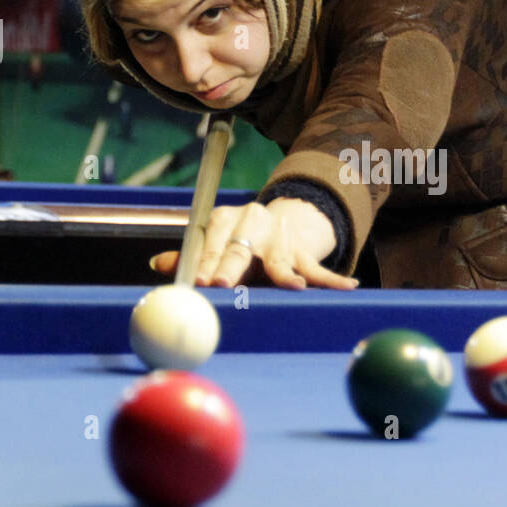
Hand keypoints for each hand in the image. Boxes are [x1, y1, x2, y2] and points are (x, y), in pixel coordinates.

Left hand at [148, 199, 358, 289]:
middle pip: (240, 250)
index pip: (211, 244)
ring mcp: (281, 238)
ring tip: (292, 286)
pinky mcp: (303, 253)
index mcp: (225, 220)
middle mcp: (253, 223)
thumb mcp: (214, 244)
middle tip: (225, 284)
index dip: (205, 264)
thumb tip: (158, 264)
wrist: (278, 224)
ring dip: (286, 275)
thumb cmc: (236, 243)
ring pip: (280, 261)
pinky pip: (318, 269)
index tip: (199, 282)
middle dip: (232, 267)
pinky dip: (333, 280)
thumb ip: (191, 258)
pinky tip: (348, 287)